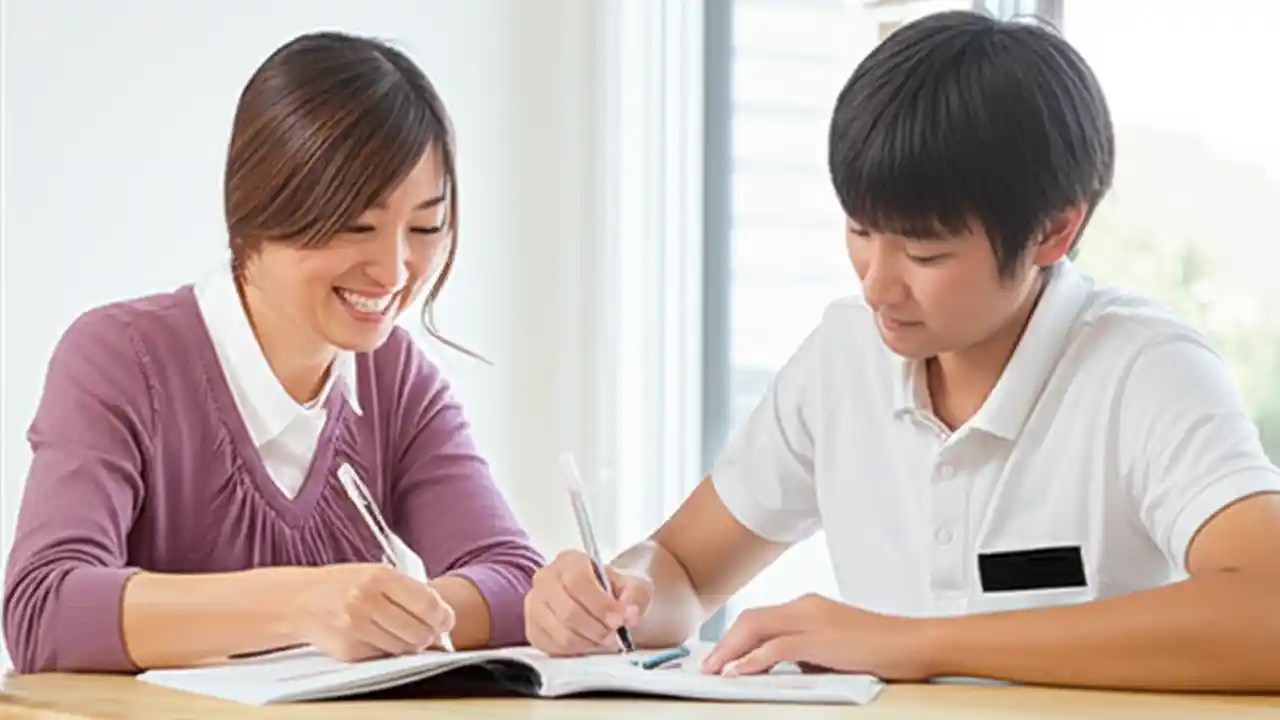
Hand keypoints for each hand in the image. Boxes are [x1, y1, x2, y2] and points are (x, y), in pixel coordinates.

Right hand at [295, 564, 455, 661]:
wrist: (300, 601)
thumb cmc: (343, 585)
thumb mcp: (375, 574)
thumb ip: (408, 591)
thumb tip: (442, 617)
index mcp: (378, 576)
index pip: (427, 604)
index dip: (443, 617)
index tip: (447, 621)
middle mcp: (366, 600)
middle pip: (418, 631)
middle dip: (429, 635)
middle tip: (429, 631)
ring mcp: (355, 627)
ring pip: (403, 648)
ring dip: (409, 644)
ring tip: (401, 631)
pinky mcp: (348, 649)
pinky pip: (383, 656)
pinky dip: (387, 650)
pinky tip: (379, 636)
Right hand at [525, 549, 653, 655]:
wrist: (600, 601)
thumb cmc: (614, 591)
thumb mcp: (634, 585)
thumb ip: (636, 596)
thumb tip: (628, 614)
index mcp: (569, 561)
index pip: (578, 581)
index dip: (600, 604)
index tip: (619, 620)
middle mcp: (545, 579)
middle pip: (568, 611)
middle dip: (597, 628)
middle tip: (615, 635)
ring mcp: (534, 604)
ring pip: (561, 634)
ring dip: (589, 642)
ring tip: (604, 639)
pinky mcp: (533, 629)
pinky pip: (554, 648)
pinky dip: (577, 651)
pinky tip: (589, 642)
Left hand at [701, 593, 934, 679]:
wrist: (914, 643)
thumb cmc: (883, 648)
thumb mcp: (837, 647)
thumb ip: (809, 651)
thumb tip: (787, 666)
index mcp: (809, 606)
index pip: (762, 617)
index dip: (737, 637)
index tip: (721, 655)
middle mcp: (805, 606)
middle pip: (751, 619)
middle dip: (726, 643)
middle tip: (709, 665)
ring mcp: (811, 620)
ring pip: (756, 629)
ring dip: (731, 651)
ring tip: (715, 670)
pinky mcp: (819, 638)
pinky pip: (775, 648)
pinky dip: (752, 660)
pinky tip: (738, 672)